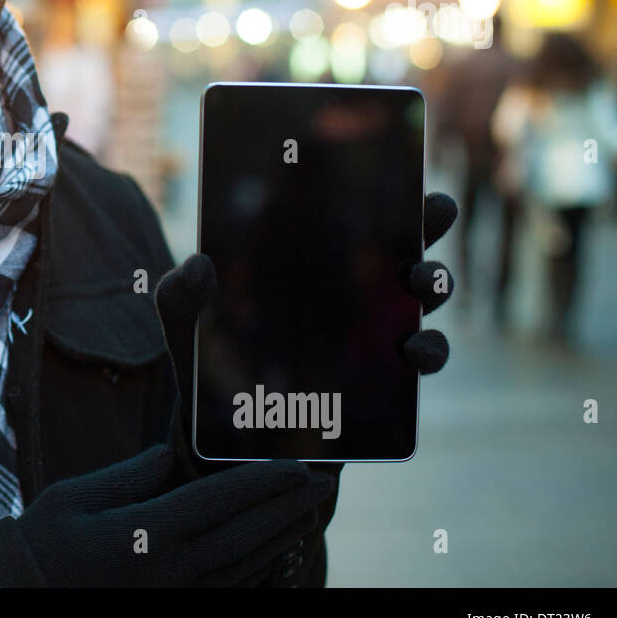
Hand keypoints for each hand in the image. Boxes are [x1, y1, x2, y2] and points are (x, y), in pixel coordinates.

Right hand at [14, 443, 335, 585]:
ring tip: (308, 513)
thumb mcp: (75, 495)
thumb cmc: (40, 541)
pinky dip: (257, 570)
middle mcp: (167, 571)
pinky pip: (226, 591)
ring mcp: (171, 597)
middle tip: (323, 485)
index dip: (263, 482)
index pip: (220, 502)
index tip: (297, 464)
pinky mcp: (168, 609)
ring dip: (281, 538)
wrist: (17, 597)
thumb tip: (168, 457)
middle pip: (245, 536)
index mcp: (144, 535)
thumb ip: (128, 476)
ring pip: (243, 568)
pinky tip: (273, 553)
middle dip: (288, 508)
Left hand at [155, 191, 460, 470]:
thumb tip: (197, 262)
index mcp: (300, 267)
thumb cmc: (205, 379)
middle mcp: (343, 294)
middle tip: (432, 209)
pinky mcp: (380, 384)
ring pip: (420, 299)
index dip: (371, 188)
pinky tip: (414, 350)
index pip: (342, 216)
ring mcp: (367, 337)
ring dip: (435, 282)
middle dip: (426, 223)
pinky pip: (418, 362)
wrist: (223, 454)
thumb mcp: (184, 333)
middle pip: (397, 245)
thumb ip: (181, 298)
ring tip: (423, 282)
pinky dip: (428, 351)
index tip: (391, 163)